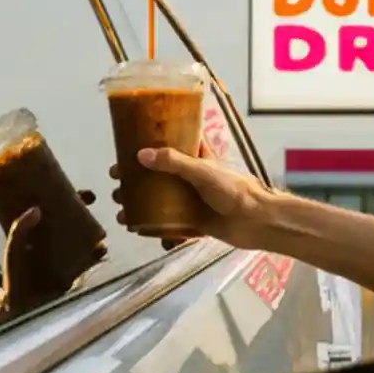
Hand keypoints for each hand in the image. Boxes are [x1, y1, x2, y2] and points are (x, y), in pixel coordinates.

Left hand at [0, 189, 101, 330]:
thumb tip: (35, 209)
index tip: (72, 185)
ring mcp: (66, 254)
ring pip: (85, 235)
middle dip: (84, 206)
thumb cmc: (14, 277)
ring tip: (99, 226)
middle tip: (92, 198)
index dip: (64, 193)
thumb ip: (19, 230)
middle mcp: (53, 239)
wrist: (21, 306)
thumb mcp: (13, 250)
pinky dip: (98, 252)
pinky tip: (101, 248)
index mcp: (37, 230)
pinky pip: (91, 258)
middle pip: (72, 216)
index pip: (53, 205)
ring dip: (95, 229)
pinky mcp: (75, 269)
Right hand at [109, 144, 270, 249]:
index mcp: (197, 157)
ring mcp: (191, 200)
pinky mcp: (193, 221)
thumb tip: (141, 155)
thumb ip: (173, 162)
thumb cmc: (234, 190)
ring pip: (159, 199)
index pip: (170, 144)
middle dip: (135, 179)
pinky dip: (151, 225)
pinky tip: (136, 228)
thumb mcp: (202, 171)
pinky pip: (167, 223)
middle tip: (117, 183)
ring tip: (121, 209)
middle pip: (158, 174)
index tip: (126, 151)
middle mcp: (191, 177)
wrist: (256, 222)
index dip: (148, 145)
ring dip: (138, 203)